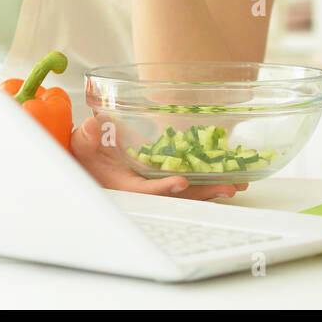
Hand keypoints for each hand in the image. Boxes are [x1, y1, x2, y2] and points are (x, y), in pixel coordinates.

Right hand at [70, 116, 247, 200]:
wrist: (93, 153)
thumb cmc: (88, 149)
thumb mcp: (84, 141)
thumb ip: (88, 136)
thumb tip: (93, 127)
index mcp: (126, 185)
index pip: (146, 190)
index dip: (163, 187)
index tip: (181, 182)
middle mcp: (147, 186)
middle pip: (178, 194)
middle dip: (203, 192)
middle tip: (229, 187)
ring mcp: (161, 179)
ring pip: (190, 188)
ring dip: (213, 186)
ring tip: (238, 183)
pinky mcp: (169, 170)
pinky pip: (192, 173)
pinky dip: (210, 173)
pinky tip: (229, 169)